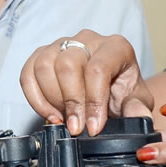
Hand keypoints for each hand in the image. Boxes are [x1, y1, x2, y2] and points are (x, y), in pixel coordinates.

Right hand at [20, 30, 152, 135]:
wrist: (109, 92)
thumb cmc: (122, 94)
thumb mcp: (136, 102)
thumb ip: (137, 108)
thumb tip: (137, 115)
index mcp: (116, 47)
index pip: (98, 69)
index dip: (93, 101)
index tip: (93, 127)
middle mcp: (88, 39)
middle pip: (68, 65)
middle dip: (71, 102)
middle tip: (77, 127)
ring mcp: (62, 44)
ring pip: (44, 66)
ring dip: (52, 100)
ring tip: (65, 119)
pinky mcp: (42, 54)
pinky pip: (27, 73)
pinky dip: (34, 98)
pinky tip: (50, 114)